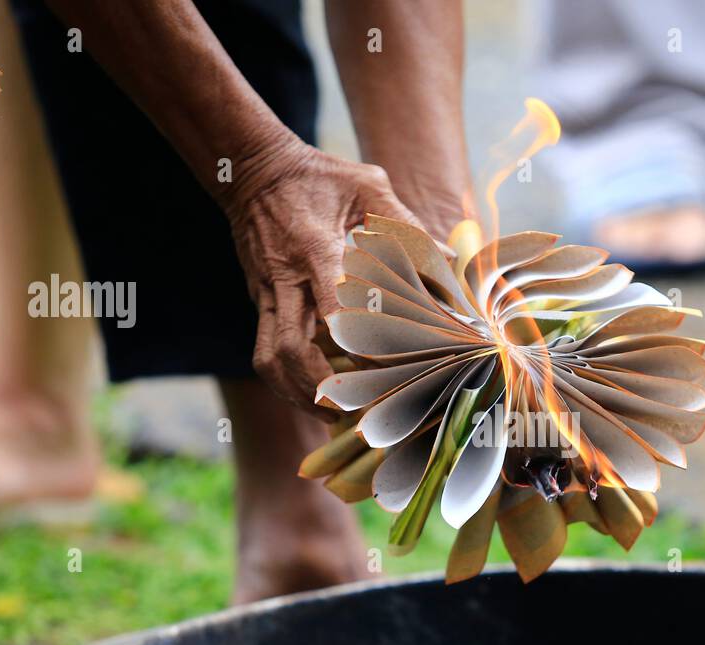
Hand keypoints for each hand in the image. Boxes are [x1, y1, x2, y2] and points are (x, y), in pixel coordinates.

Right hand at [223, 137, 421, 415]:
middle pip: (292, 348)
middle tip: (356, 409)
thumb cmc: (320, 176)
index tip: (388, 367)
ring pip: (270, 359)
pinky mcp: (261, 302)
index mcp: (314, 248)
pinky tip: (311, 396)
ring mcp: (268, 294)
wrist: (254, 170)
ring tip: (331, 414)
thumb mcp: (367, 185)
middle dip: (321, 387)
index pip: (333, 308)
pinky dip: (285, 381)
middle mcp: (286, 278)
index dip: (359, 343)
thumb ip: (407, 224)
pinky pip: (265, 352)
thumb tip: (450, 258)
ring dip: (297, 393)